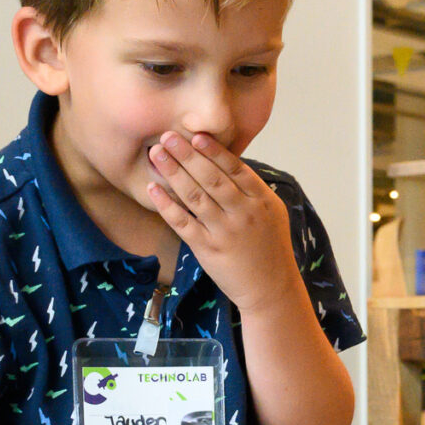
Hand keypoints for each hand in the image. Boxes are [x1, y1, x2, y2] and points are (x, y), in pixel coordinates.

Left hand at [144, 132, 301, 316]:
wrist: (272, 288)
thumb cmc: (270, 248)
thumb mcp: (272, 213)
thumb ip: (252, 189)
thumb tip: (225, 162)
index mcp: (262, 200)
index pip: (235, 168)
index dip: (213, 151)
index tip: (196, 135)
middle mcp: (244, 213)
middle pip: (212, 178)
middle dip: (187, 155)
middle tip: (168, 136)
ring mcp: (225, 231)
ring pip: (195, 196)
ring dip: (173, 172)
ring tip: (157, 154)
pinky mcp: (208, 249)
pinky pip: (182, 222)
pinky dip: (166, 204)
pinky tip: (153, 188)